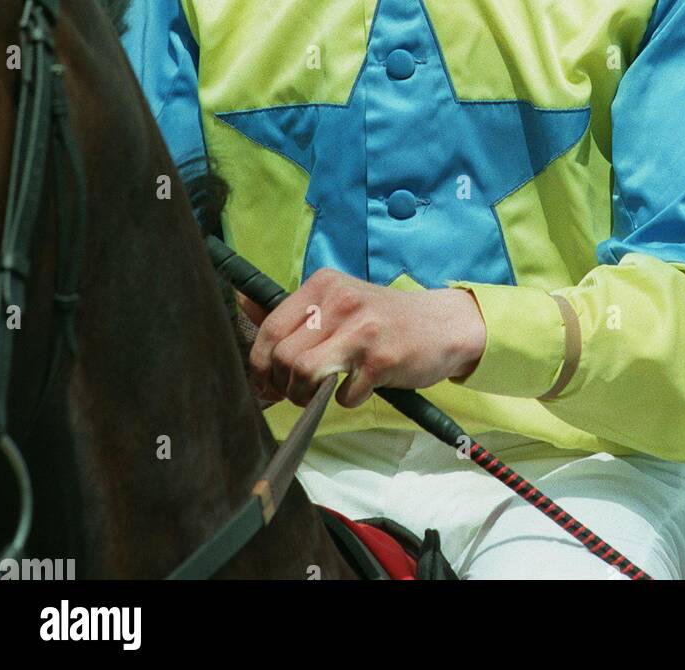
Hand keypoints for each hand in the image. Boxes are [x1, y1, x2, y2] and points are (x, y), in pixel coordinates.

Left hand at [237, 269, 486, 409]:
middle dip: (285, 385)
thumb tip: (241, 304)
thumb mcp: (338, 302)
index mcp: (324, 284)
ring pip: (306, 374)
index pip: (270, 329)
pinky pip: (343, 395)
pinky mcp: (382, 358)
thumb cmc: (382, 319)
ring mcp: (362, 329)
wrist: (442, 325)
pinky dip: (346, 401)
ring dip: (308, 397)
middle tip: (300, 392)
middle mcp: (341, 300)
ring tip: (324, 393)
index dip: (260, 365)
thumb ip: (294, 310)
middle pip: (284, 357)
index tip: (267, 384)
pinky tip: (361, 387)